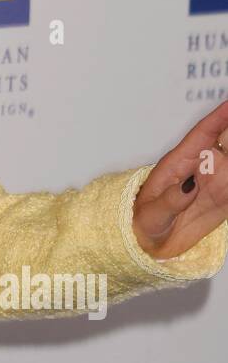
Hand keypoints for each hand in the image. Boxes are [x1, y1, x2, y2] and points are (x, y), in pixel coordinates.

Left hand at [132, 99, 227, 258]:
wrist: (148, 244)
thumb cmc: (143, 223)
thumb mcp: (152, 215)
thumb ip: (170, 201)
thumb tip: (188, 186)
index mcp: (178, 163)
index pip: (203, 134)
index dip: (219, 118)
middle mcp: (200, 168)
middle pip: (225, 142)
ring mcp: (213, 183)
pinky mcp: (223, 200)